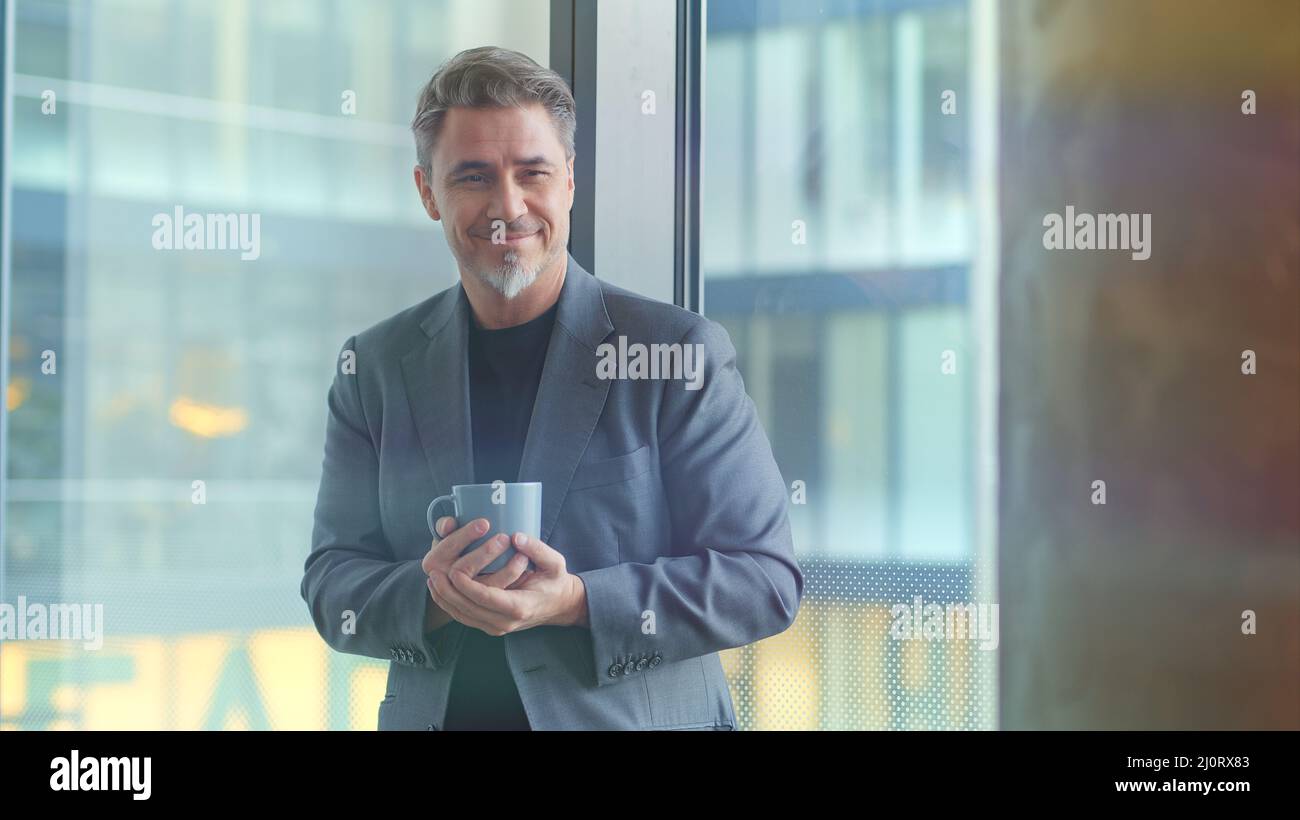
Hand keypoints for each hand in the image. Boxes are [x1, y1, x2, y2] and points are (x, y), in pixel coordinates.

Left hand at [427, 525, 587, 635]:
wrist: (560, 605)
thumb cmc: (556, 581)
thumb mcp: (555, 562)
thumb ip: (537, 549)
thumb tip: (516, 536)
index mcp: (519, 606)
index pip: (485, 597)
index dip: (465, 584)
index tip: (452, 569)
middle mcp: (505, 622)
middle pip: (468, 608)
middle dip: (448, 591)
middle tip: (434, 572)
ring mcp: (497, 627)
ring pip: (462, 615)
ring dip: (445, 598)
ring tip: (432, 579)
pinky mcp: (490, 626)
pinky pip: (465, 617)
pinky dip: (450, 605)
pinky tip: (441, 590)